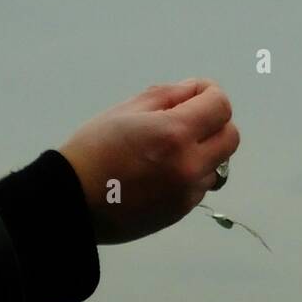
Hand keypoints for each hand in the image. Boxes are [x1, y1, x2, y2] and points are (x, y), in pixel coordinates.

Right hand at [58, 80, 240, 243]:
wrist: (70, 202)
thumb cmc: (92, 150)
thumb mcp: (126, 111)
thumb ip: (167, 96)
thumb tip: (195, 90)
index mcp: (175, 133)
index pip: (221, 107)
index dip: (210, 94)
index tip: (195, 94)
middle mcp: (190, 164)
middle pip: (230, 137)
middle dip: (215, 122)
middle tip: (188, 120)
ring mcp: (188, 191)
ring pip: (219, 164)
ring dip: (205, 151)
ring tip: (171, 150)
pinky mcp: (181, 211)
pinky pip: (201, 186)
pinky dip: (192, 174)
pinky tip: (162, 172)